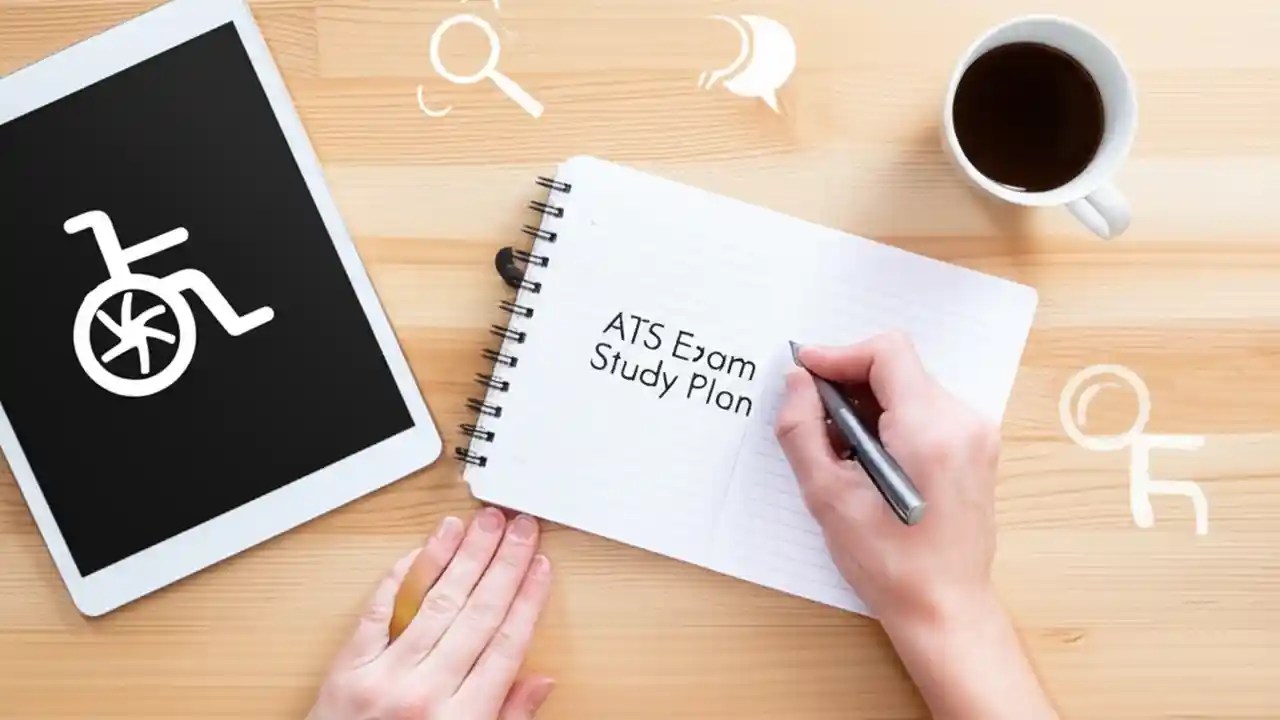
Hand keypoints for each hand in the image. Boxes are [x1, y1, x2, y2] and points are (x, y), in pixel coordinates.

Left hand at [308, 509, 553, 719]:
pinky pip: (380, 611)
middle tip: (521, 528)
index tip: (541, 567)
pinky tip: (424, 550)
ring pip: (435, 603)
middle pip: (477, 614)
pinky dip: (402, 577)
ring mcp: (384, 677)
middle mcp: (425, 695)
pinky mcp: (349, 667)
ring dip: (462, 556)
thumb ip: (509, 719)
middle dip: (504, 564)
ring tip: (482, 525)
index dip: (528, 599)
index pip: (506, 644)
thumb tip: (542, 680)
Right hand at [776, 333, 1055, 718]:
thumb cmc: (890, 564)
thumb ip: (802, 429)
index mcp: (930, 429)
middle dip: (850, 384)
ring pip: (910, 387)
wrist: (944, 607)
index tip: (805, 373)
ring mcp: (976, 434)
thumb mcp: (827, 497)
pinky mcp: (976, 447)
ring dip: (870, 405)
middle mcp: (962, 422)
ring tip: (843, 452)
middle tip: (817, 422)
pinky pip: (927, 410)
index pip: (887, 352)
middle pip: (898, 368)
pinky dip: (892, 420)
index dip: (839, 355)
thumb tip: (796, 381)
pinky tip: (871, 460)